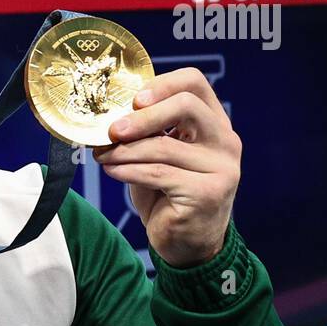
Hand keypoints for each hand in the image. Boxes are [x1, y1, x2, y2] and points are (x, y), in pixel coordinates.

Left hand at [92, 67, 240, 266]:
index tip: (133, 100)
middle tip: (113, 130)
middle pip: (186, 105)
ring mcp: (222, 167)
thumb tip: (107, 116)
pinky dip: (129, 170)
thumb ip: (145, 133)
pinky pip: (160, 174)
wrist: (185, 243)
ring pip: (165, 146)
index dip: (162, 84)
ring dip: (125, 150)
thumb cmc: (167, 194)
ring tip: (102, 156)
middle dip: (143, 116)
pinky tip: (112, 170)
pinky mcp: (209, 192)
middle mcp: (225, 140)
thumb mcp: (157, 156)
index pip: (195, 83)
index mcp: (214, 122)